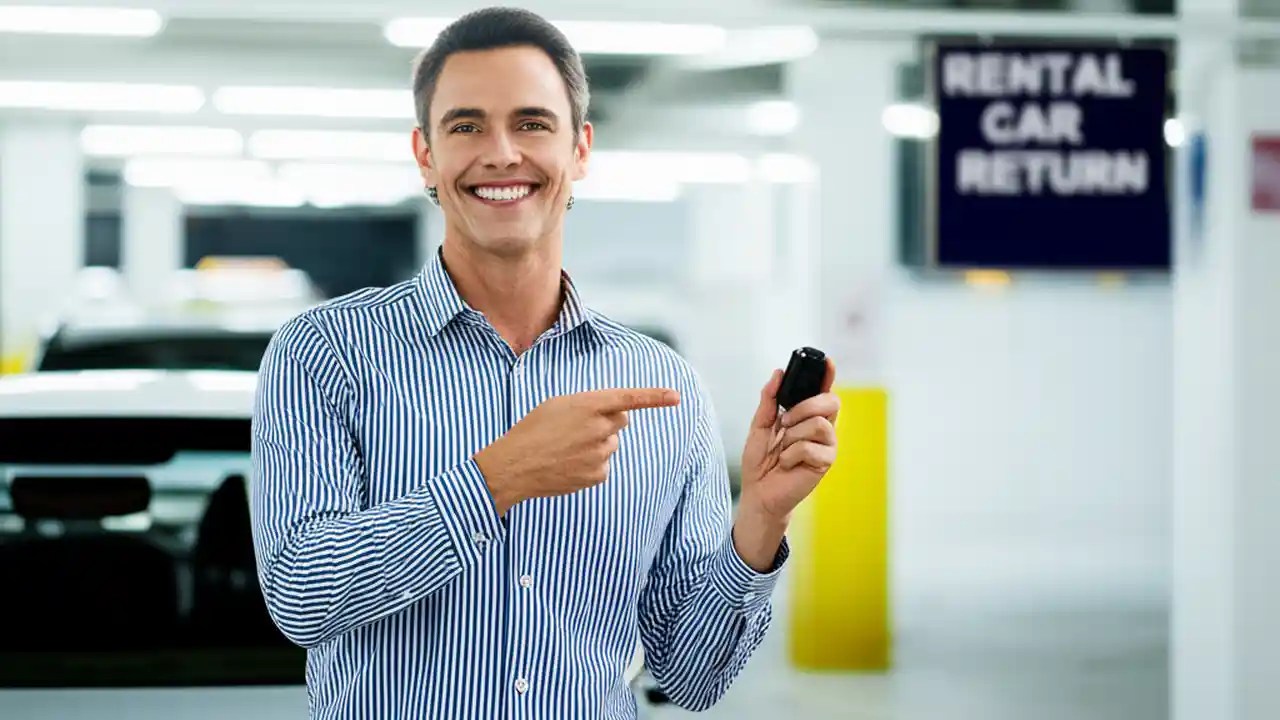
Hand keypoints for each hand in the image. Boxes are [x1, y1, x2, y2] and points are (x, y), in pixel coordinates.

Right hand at [473, 387, 680, 514]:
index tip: (677, 397)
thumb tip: (617, 417)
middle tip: (577, 428)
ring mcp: (600, 453)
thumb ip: (591, 405)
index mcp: (588, 405)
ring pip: (611, 444)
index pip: (629, 398)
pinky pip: (604, 465)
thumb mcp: (559, 405)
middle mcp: (598, 428)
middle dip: (607, 422)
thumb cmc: (533, 430)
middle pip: (620, 421)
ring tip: (567, 448)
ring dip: (596, 443)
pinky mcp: (598, 475)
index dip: (655, 397)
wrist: (515, 466)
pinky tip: (569, 464)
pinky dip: (591, 464)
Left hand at [734, 359, 838, 569]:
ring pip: (818, 423)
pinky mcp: (826, 462)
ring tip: (784, 449)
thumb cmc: (761, 461)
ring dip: (793, 435)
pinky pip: (811, 446)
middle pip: (830, 401)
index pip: (822, 390)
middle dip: (804, 407)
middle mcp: (821, 427)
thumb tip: (778, 373)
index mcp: (807, 415)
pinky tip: (787, 463)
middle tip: (785, 421)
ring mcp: (827, 444)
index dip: (827, 375)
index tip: (826, 361)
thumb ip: (769, 400)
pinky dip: (792, 454)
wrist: (758, 491)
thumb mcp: (760, 425)